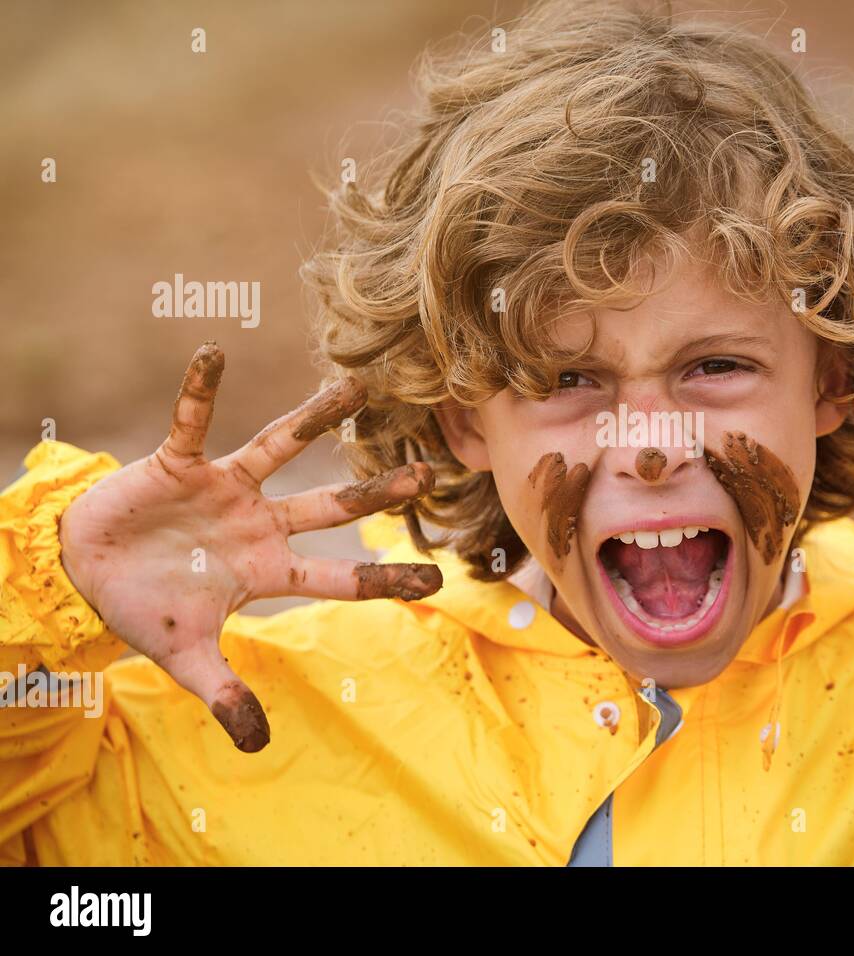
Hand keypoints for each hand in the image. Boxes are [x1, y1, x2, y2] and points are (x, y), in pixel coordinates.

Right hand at [59, 343, 441, 751]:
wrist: (85, 575)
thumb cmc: (145, 610)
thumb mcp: (187, 657)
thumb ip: (226, 694)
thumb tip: (258, 745)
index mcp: (268, 569)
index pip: (340, 574)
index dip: (384, 576)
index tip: (438, 579)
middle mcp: (259, 522)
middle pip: (330, 504)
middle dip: (376, 492)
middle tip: (429, 476)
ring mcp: (224, 490)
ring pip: (281, 447)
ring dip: (315, 417)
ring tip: (357, 386)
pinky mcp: (179, 465)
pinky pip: (191, 421)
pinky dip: (199, 391)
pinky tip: (212, 353)